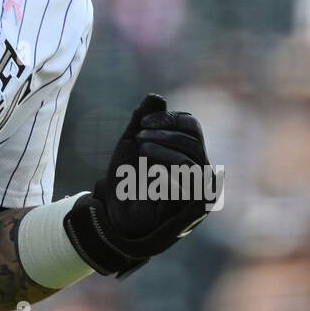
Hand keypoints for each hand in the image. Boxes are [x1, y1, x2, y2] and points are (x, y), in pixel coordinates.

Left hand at [64, 94, 218, 276]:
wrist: (113, 213)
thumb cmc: (125, 180)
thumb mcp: (131, 143)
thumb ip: (143, 120)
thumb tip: (156, 97)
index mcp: (186, 151)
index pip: (191, 126)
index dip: (169, 119)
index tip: (141, 123)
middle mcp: (197, 169)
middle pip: (194, 139)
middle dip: (166, 132)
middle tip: (139, 135)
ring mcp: (196, 189)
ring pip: (194, 158)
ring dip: (166, 148)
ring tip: (142, 148)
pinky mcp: (191, 207)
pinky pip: (189, 181)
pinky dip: (168, 168)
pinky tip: (149, 170)